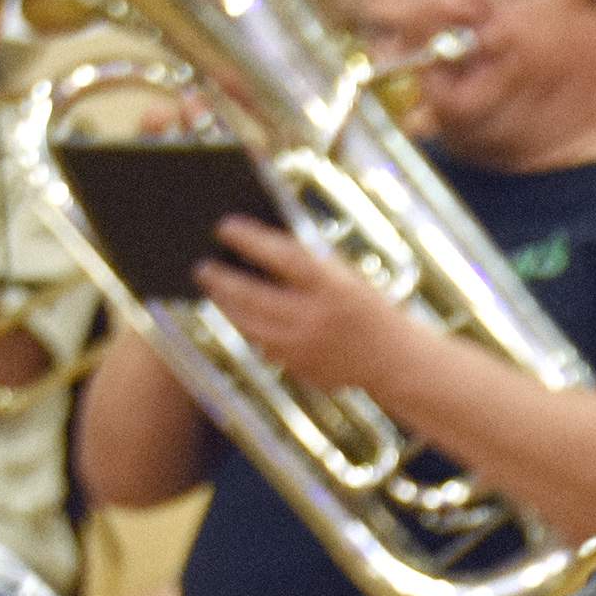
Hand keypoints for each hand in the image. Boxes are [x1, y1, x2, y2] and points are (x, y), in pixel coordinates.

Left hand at [194, 216, 416, 394]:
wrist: (393, 359)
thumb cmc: (366, 307)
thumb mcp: (344, 276)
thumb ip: (306, 263)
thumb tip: (258, 247)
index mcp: (332, 287)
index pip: (282, 256)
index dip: (249, 240)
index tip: (224, 226)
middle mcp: (317, 319)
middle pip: (255, 296)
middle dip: (223, 280)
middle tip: (201, 267)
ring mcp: (306, 349)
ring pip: (251, 326)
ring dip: (228, 306)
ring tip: (213, 290)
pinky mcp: (300, 369)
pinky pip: (263, 346)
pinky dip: (247, 327)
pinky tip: (236, 314)